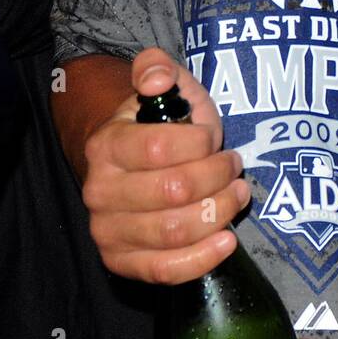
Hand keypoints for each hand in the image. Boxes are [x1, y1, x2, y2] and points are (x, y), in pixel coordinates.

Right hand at [82, 47, 250, 283]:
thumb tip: (157, 80)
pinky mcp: (123, 262)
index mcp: (106, 145)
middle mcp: (100, 191)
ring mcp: (108, 231)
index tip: (214, 138)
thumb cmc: (156, 126)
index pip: (159, 148)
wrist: (131, 167)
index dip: (200, 143)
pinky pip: (165, 270)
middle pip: (174, 192)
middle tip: (233, 166)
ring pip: (175, 231)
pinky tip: (227, 240)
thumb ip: (156, 68)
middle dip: (218, 176)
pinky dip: (202, 259)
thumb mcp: (160, 85)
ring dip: (219, 212)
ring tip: (236, 194)